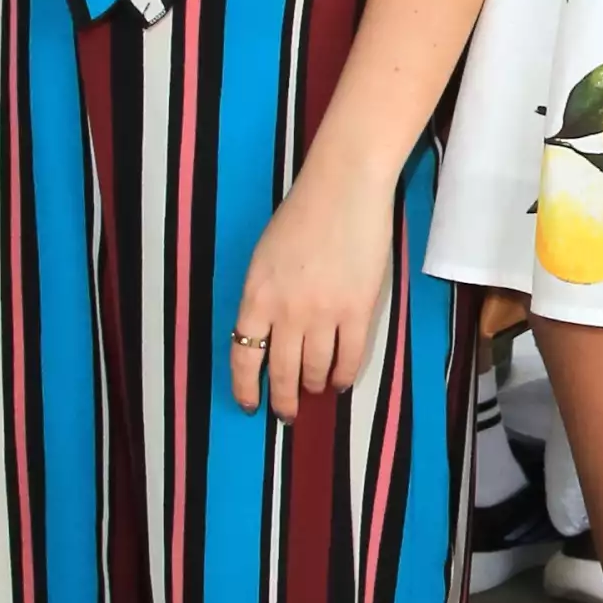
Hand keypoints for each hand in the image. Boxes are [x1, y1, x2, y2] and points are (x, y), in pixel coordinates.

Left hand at [230, 139, 404, 419]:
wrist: (344, 189)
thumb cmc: (302, 215)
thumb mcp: (264, 258)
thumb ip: (263, 298)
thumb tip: (267, 336)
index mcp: (256, 296)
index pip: (244, 356)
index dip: (245, 388)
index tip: (250, 404)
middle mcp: (286, 311)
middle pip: (281, 371)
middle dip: (283, 399)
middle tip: (286, 412)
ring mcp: (323, 313)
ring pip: (315, 369)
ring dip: (313, 385)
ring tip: (315, 389)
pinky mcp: (357, 311)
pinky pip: (349, 358)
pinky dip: (343, 375)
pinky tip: (340, 381)